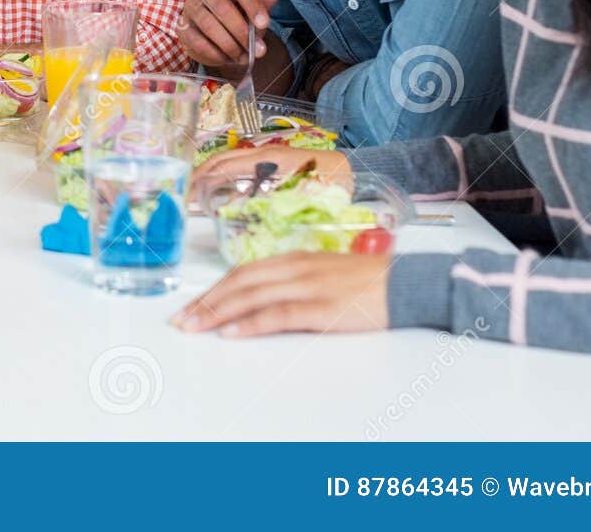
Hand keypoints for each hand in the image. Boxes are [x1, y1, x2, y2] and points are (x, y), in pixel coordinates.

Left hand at [171, 252, 390, 337]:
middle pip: (239, 283)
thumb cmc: (369, 282)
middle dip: (206, 302)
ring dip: (219, 312)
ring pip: (252, 296)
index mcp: (295, 258)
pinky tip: (233, 333)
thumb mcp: (325, 272)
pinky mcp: (323, 309)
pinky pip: (280, 314)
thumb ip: (294, 280)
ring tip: (194, 326)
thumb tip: (262, 297)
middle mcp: (296, 268)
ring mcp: (309, 287)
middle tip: (180, 320)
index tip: (190, 306)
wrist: (409, 282)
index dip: (213, 289)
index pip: (242, 272)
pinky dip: (252, 323)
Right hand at [180, 0, 278, 67]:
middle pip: (222, 7)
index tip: (264, 25)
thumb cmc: (239, 18)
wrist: (218, 37)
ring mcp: (190, 7)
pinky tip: (226, 58)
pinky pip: (197, 41)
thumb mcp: (255, 11)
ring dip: (229, 45)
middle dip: (241, 31)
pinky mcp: (182, 27)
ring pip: (209, 25)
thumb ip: (264, 1)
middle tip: (255, 49)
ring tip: (242, 56)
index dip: (253, 5)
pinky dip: (215, 53)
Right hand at [190, 144, 352, 209]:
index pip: (226, 164)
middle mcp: (264, 153)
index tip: (189, 193)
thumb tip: (250, 213)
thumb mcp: (304, 193)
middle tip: (184, 193)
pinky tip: (219, 188)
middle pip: (222, 158)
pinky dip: (223, 173)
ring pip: (229, 160)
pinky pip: (240, 164)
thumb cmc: (332, 181)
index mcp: (268, 158)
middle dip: (200, 173)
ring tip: (196, 191)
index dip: (204, 177)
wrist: (349, 170)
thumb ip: (277, 201)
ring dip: (210, 172)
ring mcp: (267, 155)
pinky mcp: (271, 161)